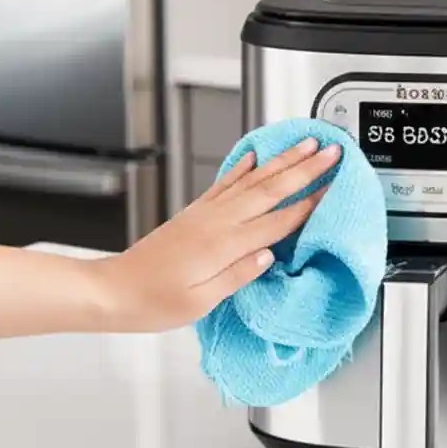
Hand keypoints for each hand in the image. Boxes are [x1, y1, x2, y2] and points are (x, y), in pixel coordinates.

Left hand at [90, 138, 340, 331]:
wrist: (113, 290)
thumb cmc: (154, 302)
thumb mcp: (201, 302)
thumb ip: (237, 276)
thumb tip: (269, 256)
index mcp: (224, 246)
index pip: (278, 220)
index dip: (309, 203)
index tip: (333, 186)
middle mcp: (216, 222)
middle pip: (271, 189)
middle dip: (305, 169)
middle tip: (331, 152)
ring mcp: (205, 214)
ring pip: (252, 180)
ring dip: (282, 161)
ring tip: (305, 145)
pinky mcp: (194, 213)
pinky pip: (224, 184)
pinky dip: (242, 167)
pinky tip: (254, 156)